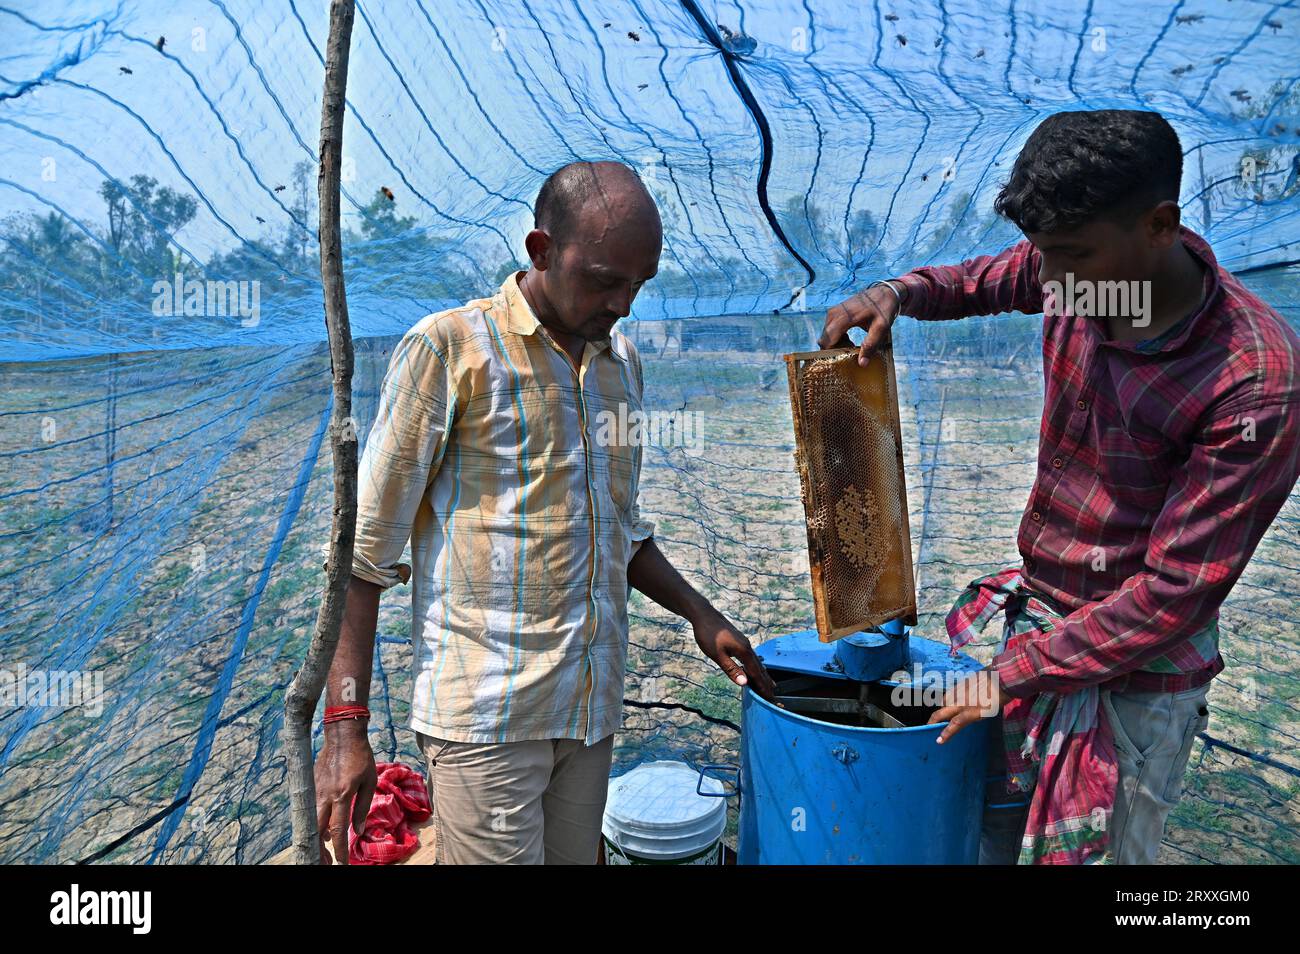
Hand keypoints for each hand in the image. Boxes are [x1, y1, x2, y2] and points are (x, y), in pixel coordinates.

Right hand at [314, 722, 377, 864]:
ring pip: (311, 822)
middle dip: (320, 850)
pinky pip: (310, 811)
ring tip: (325, 852)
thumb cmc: (361, 757)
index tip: (341, 862)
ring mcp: (314, 791)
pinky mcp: (310, 786)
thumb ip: (363, 808)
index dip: (339, 849)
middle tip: (326, 863)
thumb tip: (358, 832)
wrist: (342, 735)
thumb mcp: (370, 782)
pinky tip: (323, 832)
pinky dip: (315, 824)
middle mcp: (325, 795)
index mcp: (342, 795)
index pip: (337, 829)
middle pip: (317, 831)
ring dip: (316, 838)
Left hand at [692, 609, 777, 702]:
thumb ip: (731, 669)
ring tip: (770, 684)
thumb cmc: (708, 635)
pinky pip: (752, 657)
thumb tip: (744, 683)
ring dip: (763, 675)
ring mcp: (744, 643)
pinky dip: (756, 666)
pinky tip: (755, 668)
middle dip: (766, 683)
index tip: (769, 698)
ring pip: (757, 662)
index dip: (762, 686)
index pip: (756, 673)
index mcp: (744, 651)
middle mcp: (747, 647)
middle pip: (759, 668)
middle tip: (773, 696)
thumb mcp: (718, 655)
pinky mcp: (740, 641)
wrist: (704, 615)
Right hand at [818, 281, 902, 364]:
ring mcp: (832, 312)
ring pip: (826, 336)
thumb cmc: (883, 309)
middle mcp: (833, 314)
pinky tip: (849, 340)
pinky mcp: (834, 313)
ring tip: (852, 346)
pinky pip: (829, 331)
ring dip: (836, 344)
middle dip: (835, 350)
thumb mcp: (881, 328)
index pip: (827, 341)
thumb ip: (871, 345)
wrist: (884, 292)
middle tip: (850, 353)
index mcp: (843, 317)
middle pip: (824, 340)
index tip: (844, 359)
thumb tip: (862, 364)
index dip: (832, 354)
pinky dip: (836, 338)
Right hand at [926, 669, 1007, 743]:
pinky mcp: (961, 683)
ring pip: (944, 701)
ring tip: (945, 712)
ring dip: (942, 708)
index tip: (938, 741)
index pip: (954, 725)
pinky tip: (955, 699)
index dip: (946, 733)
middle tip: (930, 725)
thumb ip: (971, 717)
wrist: (1000, 680)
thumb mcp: (986, 714)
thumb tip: (959, 719)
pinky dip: (950, 698)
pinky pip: (951, 692)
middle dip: (934, 720)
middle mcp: (961, 702)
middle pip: (942, 712)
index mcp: (970, 712)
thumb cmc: (996, 700)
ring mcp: (959, 691)